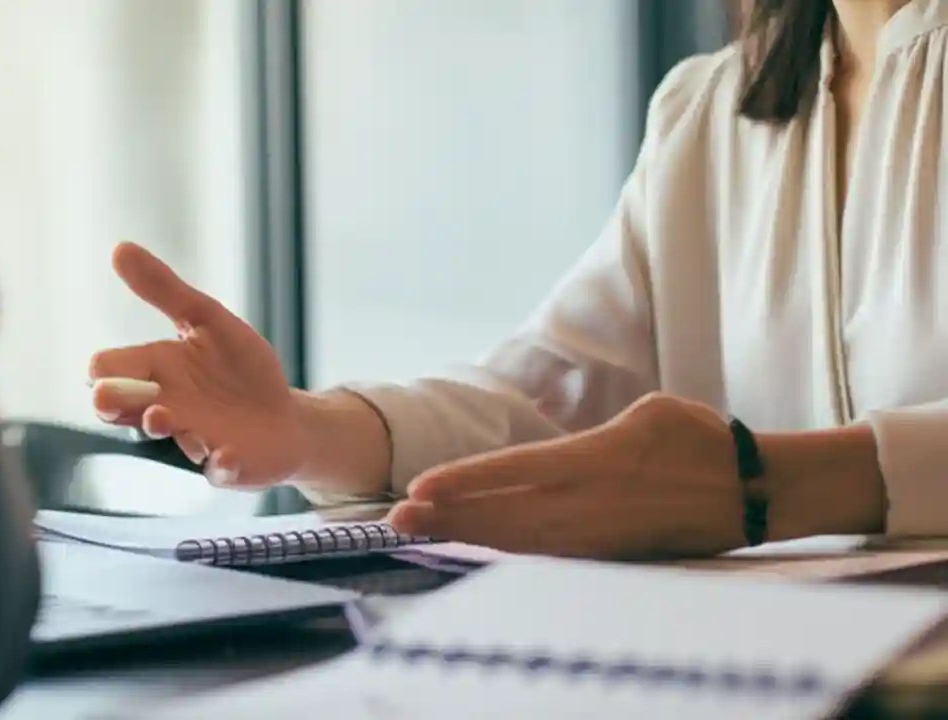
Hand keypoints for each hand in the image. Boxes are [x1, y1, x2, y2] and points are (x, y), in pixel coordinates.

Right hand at [88, 243, 305, 487]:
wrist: (286, 415)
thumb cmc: (240, 369)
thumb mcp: (207, 320)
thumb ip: (164, 289)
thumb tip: (118, 248)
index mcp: (156, 371)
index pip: (109, 370)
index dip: (102, 370)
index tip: (103, 369)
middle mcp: (165, 407)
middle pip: (120, 409)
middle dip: (114, 404)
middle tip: (111, 399)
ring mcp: (193, 439)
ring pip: (168, 438)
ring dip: (165, 427)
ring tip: (163, 416)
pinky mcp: (227, 464)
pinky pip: (218, 471)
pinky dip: (222, 464)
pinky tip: (228, 454)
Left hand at [387, 393, 746, 559]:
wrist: (755, 491)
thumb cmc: (702, 440)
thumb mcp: (645, 412)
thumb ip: (589, 436)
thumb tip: (550, 457)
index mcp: (595, 459)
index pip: (513, 471)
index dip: (463, 481)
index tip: (420, 488)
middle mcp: (589, 503)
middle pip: (502, 513)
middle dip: (446, 516)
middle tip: (397, 520)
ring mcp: (597, 534)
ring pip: (518, 540)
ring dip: (466, 535)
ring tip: (420, 532)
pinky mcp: (608, 554)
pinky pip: (545, 555)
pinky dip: (503, 552)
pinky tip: (473, 550)